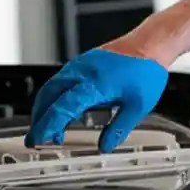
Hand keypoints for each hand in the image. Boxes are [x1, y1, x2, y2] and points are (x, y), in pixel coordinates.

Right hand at [24, 47, 168, 152]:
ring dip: (45, 108)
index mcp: (95, 83)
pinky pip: (60, 80)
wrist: (152, 42)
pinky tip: (63, 110)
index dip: (48, 125)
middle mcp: (82, 71)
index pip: (63, 107)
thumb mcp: (138, 106)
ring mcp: (80, 64)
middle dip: (39, 119)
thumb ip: (119, 128)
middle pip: (48, 96)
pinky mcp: (82, 62)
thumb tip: (104, 146)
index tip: (39, 140)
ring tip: (52, 130)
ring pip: (51, 87)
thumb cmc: (146, 70)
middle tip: (37, 139)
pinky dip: (55, 97)